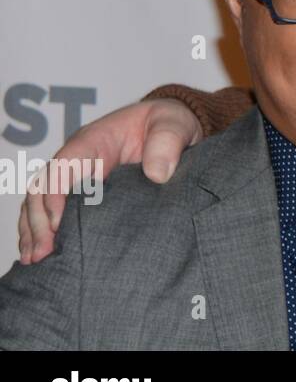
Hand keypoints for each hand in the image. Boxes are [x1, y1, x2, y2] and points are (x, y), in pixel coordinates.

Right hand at [17, 98, 201, 263]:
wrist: (171, 129)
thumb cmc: (167, 123)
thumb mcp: (174, 124)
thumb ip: (167, 142)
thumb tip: (157, 174)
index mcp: (95, 140)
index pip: (65, 164)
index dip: (57, 193)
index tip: (60, 222)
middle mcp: (77, 159)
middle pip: (43, 187)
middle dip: (40, 220)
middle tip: (45, 251)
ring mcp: (75, 177)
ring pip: (39, 202)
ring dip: (35, 230)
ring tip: (38, 259)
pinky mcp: (80, 193)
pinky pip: (49, 211)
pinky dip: (41, 231)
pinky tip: (39, 255)